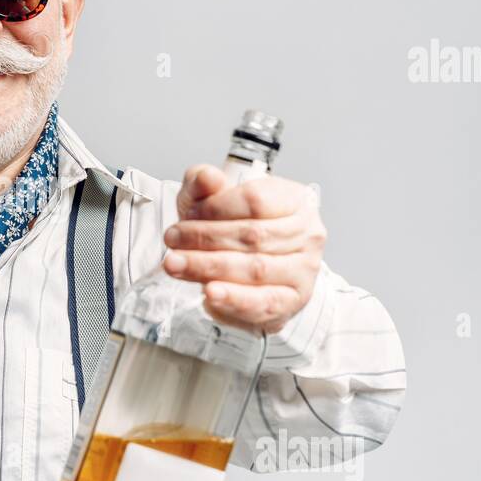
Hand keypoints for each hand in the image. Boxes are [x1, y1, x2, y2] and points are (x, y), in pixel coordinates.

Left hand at [161, 164, 326, 334]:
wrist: (246, 266)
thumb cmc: (233, 227)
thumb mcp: (211, 199)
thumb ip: (203, 183)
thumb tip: (207, 178)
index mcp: (295, 200)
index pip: (255, 200)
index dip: (216, 207)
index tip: (186, 215)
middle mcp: (307, 234)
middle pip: (253, 235)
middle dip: (205, 238)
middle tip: (172, 241)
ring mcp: (304, 269)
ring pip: (256, 269)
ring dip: (209, 268)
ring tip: (177, 264)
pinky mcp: (293, 301)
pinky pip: (263, 302)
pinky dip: (233, 299)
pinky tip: (210, 293)